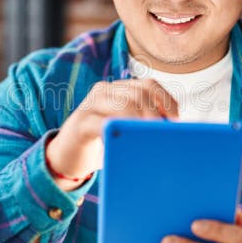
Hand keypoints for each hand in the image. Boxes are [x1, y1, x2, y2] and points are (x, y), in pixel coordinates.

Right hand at [45, 79, 178, 189]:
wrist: (66, 158)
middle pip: (139, 93)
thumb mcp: (124, 128)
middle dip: (155, 114)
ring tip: (149, 140)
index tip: (176, 120)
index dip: (166, 100)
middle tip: (162, 135)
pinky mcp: (80, 124)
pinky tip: (126, 144)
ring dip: (141, 123)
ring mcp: (90, 105)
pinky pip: (104, 124)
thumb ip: (143, 122)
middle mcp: (104, 91)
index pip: (148, 84)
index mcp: (118, 89)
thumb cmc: (102, 144)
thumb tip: (173, 128)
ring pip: (124, 105)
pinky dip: (119, 133)